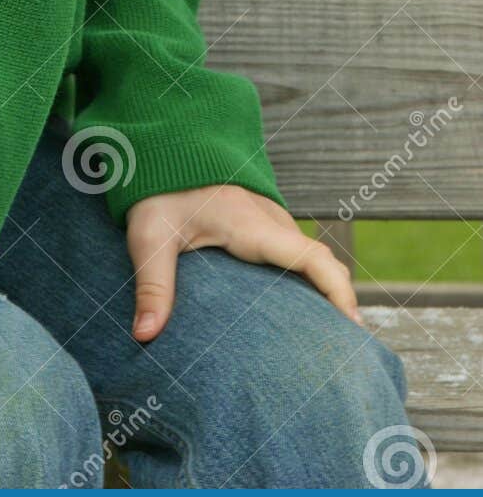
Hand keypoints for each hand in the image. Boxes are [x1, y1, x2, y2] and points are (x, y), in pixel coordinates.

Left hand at [125, 184, 362, 341]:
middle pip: (321, 262)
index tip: (352, 326)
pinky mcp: (260, 222)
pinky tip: (297, 310)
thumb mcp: (149, 235)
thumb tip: (145, 335)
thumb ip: (152, 284)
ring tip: (328, 340)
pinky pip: (293, 252)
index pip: (311, 257)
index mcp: (251, 225)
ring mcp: (268, 219)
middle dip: (340, 301)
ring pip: (309, 256)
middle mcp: (269, 220)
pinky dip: (307, 278)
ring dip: (324, 290)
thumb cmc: (158, 188)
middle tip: (347, 351)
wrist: (164, 145)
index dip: (338, 290)